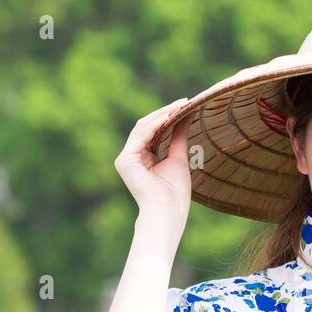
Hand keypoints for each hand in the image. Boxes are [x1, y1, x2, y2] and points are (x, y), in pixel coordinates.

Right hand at [114, 101, 192, 224]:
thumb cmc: (175, 192)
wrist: (168, 210)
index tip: (186, 105)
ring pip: (143, 128)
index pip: (153, 131)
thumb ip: (179, 136)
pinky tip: (169, 116)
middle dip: (165, 113)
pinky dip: (155, 125)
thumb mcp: (178, 157)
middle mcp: (131, 157)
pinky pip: (140, 136)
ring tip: (179, 106)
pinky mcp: (125, 160)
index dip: (168, 117)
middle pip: (147, 127)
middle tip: (183, 101)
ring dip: (162, 115)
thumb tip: (187, 115)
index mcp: (143, 158)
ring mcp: (125, 158)